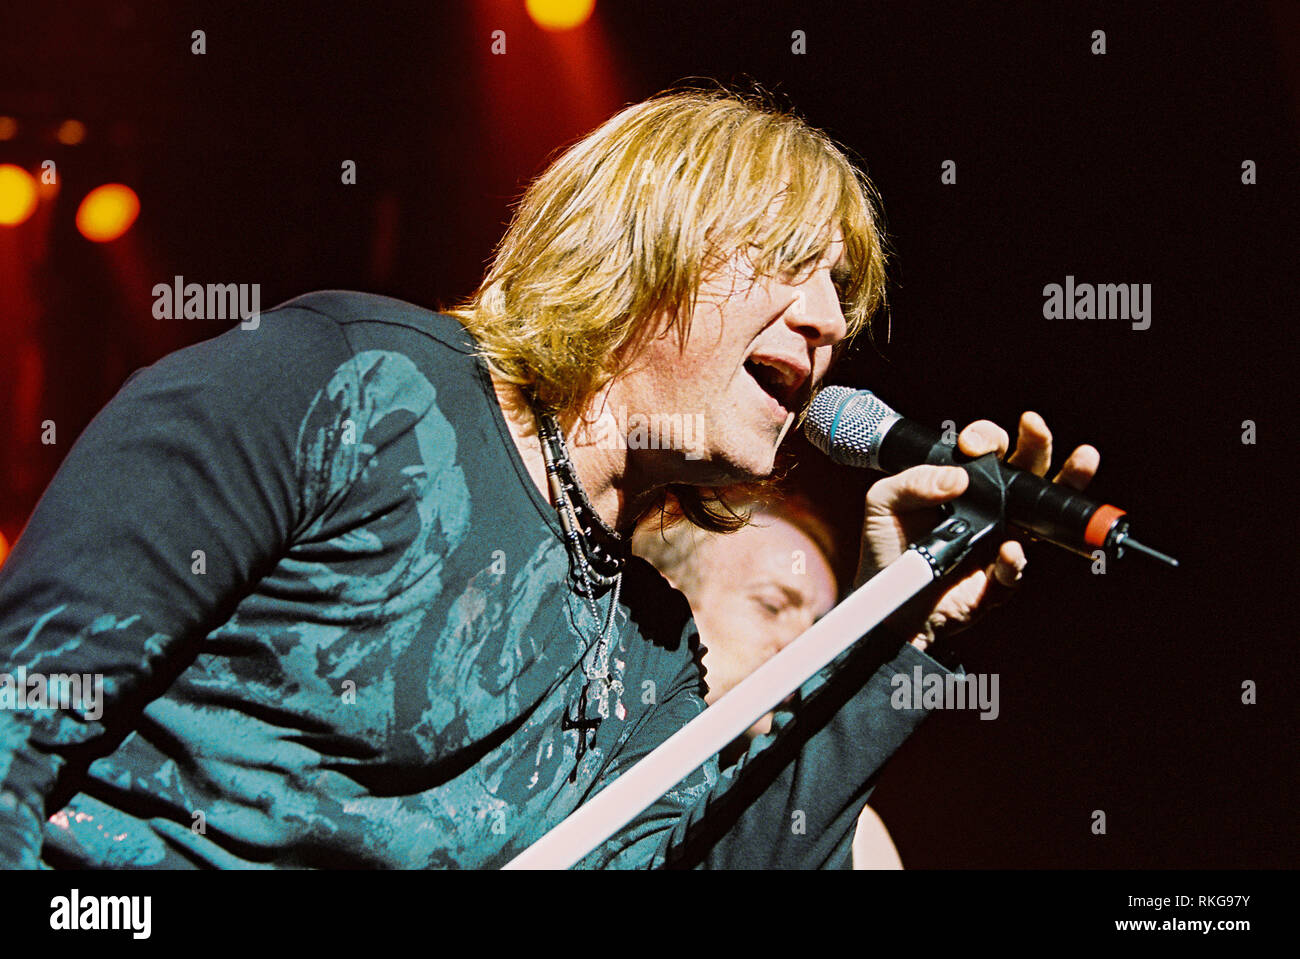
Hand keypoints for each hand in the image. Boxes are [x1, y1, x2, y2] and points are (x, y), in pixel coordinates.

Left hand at [853, 412, 1099, 651]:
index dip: (985, 440)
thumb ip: (911, 483)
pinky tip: (1009, 550)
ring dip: (1061, 489)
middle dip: (1037, 444)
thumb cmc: (886, 549)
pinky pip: (1016, 566)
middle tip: (1036, 427)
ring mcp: (998, 541)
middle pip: (1024, 471)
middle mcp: (987, 509)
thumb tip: (957, 477)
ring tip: (1080, 462)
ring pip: (1041, 514)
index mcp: (961, 485)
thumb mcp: (883, 504)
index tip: (972, 445)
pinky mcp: (998, 578)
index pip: (985, 451)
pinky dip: (1015, 558)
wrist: (885, 602)